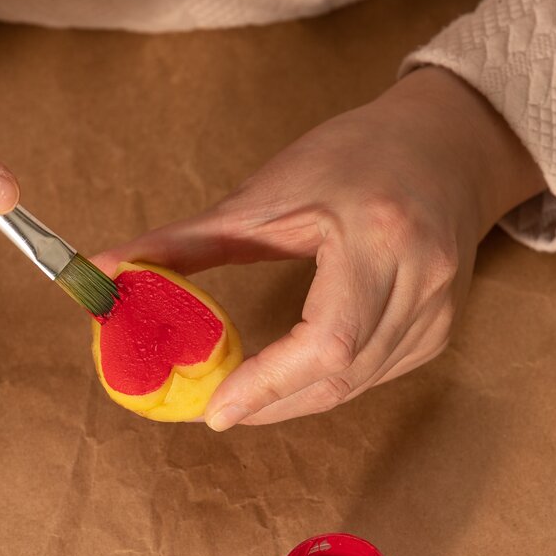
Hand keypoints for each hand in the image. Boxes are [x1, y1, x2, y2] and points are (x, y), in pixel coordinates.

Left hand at [94, 67, 545, 428]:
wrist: (443, 145)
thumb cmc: (354, 155)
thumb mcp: (268, 191)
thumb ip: (188, 240)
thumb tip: (112, 269)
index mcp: (378, 238)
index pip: (327, 339)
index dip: (269, 383)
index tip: (216, 410)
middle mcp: (421, 280)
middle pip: (342, 373)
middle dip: (273, 401)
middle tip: (217, 408)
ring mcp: (439, 309)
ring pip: (359, 383)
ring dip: (297, 397)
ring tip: (245, 394)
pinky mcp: (442, 327)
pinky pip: (377, 374)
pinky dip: (330, 381)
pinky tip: (296, 373)